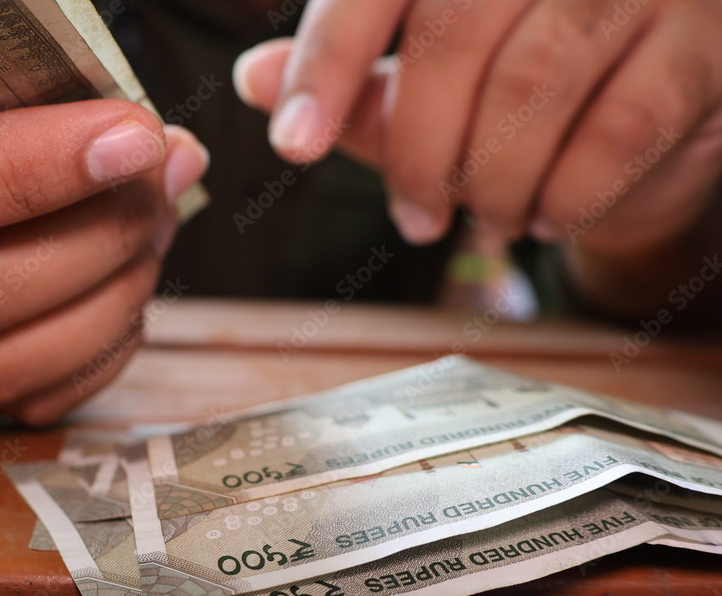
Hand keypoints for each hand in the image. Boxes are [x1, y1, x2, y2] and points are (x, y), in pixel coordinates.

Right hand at [0, 38, 208, 423]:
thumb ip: (43, 91)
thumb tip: (172, 155)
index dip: (21, 172)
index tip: (134, 141)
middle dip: (89, 246)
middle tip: (158, 191)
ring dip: (103, 305)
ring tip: (153, 236)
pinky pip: (21, 399)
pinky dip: (97, 354)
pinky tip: (128, 296)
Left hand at [235, 0, 721, 268]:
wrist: (659, 105)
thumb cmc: (527, 80)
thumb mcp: (433, 78)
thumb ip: (357, 78)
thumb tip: (255, 81)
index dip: (326, 65)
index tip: (293, 145)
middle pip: (449, 42)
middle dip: (417, 155)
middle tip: (415, 218)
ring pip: (530, 89)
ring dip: (490, 183)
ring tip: (483, 217)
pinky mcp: (706, 42)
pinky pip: (617, 130)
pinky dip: (565, 195)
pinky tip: (546, 214)